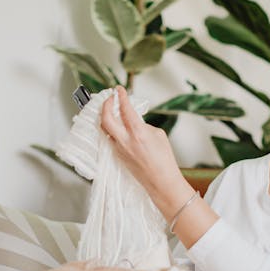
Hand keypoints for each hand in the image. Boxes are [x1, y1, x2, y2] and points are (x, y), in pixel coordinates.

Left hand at [99, 86, 191, 210]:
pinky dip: (112, 130)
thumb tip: (134, 122)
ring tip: (111, 111)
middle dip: (106, 105)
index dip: (121, 96)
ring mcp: (119, 149)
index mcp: (137, 132)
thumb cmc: (164, 160)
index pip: (124, 109)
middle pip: (106, 118)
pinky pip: (110, 139)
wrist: (161, 181)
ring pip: (105, 129)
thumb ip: (143, 125)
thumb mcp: (158, 135)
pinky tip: (117, 127)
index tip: (119, 89)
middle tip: (110, 98)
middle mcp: (125, 140)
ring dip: (106, 117)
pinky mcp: (118, 156)